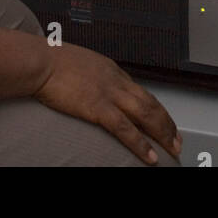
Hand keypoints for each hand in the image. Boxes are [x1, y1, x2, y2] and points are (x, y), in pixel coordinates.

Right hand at [33, 40, 181, 165]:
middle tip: (177, 140)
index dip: (156, 109)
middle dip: (166, 123)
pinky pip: (125, 129)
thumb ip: (91, 76)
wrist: (40, 61)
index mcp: (111, 70)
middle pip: (150, 103)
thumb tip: (93, 87)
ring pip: (145, 115)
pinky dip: (140, 144)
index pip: (141, 92)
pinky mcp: (98, 107)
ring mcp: (109, 93)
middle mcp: (116, 80)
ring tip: (172, 149)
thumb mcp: (79, 64)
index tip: (164, 121)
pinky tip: (150, 156)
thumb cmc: (51, 62)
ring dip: (162, 134)